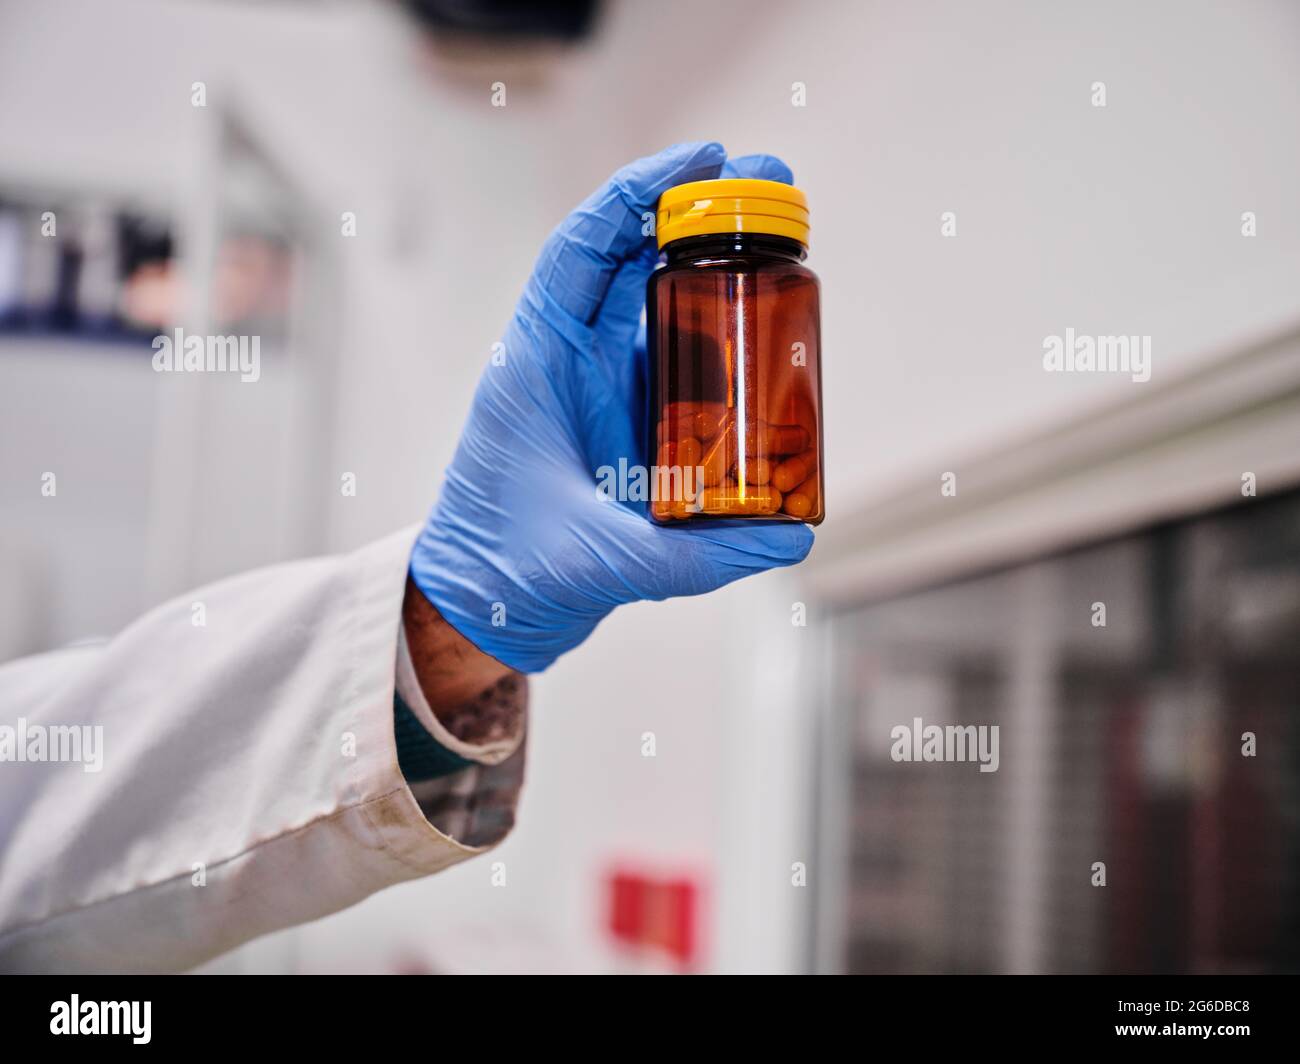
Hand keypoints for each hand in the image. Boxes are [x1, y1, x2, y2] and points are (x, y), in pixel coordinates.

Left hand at [410, 142, 813, 672]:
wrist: (486, 603)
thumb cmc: (511, 568)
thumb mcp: (603, 560)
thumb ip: (697, 554)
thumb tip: (789, 539)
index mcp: (538, 362)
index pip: (583, 248)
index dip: (640, 192)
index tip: (709, 160)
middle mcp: (566, 357)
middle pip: (628, 255)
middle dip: (695, 210)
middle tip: (771, 184)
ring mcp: (595, 382)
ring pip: (652, 296)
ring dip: (708, 259)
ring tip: (779, 231)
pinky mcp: (620, 413)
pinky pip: (669, 349)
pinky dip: (710, 323)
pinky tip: (758, 319)